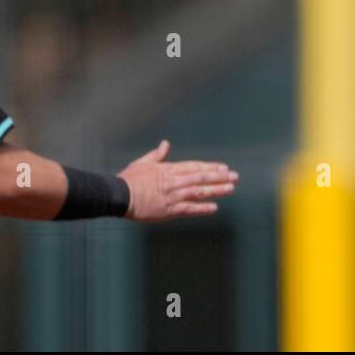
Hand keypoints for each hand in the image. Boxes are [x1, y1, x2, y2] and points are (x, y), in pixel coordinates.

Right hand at [117, 140, 238, 222]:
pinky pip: (189, 209)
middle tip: (235, 177)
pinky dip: (202, 208)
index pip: (195, 167)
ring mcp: (173, 196)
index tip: (224, 168)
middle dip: (219, 177)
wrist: (120, 195)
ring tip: (230, 189)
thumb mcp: (143, 163)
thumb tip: (165, 144)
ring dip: (216, 190)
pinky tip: (214, 207)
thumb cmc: (130, 179)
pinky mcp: (169, 210)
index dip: (210, 168)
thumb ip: (157, 155)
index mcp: (169, 169)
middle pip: (201, 178)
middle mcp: (175, 182)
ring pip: (199, 192)